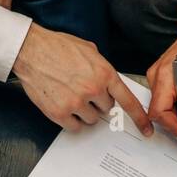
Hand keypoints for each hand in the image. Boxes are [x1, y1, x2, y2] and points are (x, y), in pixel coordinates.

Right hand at [12, 23, 152, 134]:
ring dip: (84, 111)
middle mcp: (93, 89)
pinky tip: (63, 105)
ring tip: (70, 94)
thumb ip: (103, 68)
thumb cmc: (57, 46)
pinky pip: (74, 126)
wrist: (30, 50)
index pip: (128, 100)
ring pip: (91, 119)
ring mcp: (76, 102)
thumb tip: (109, 82)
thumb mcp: (89, 50)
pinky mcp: (59, 112)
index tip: (146, 129)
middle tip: (84, 89)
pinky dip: (71, 120)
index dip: (139, 117)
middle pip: (107, 109)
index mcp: (104, 73)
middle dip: (98, 101)